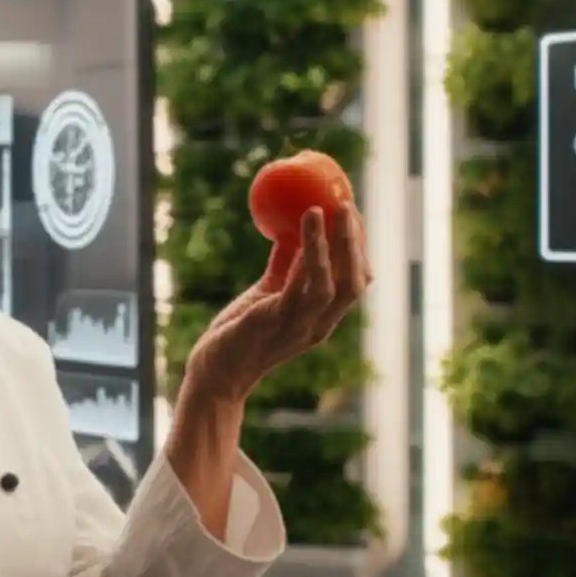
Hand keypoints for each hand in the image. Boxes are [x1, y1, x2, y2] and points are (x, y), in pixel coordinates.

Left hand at [179, 203, 371, 404]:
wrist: (215, 371)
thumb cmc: (240, 333)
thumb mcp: (268, 296)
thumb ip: (284, 269)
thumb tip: (287, 229)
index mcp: (322, 318)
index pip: (356, 282)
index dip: (359, 249)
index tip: (352, 215)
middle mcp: (319, 325)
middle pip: (354, 282)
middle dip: (354, 243)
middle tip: (346, 205)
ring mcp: (300, 327)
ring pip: (332, 285)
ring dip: (330, 245)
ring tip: (321, 210)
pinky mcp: (275, 323)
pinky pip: (298, 291)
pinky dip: (305, 262)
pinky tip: (300, 236)